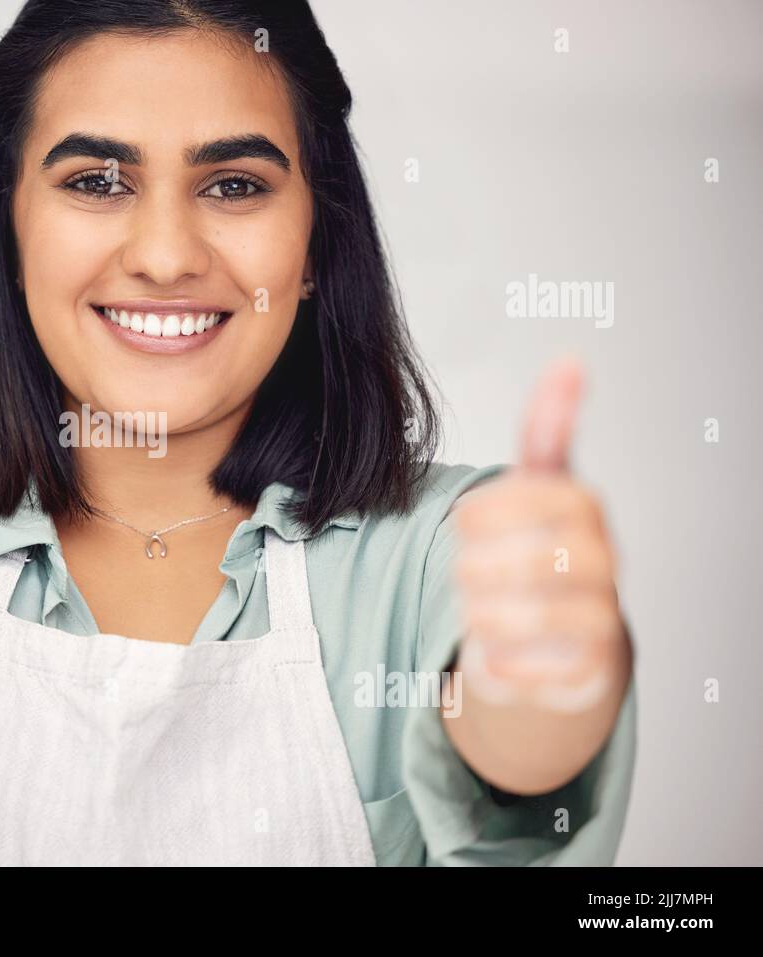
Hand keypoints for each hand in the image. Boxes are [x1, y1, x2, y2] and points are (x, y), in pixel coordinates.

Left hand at [451, 356, 627, 712]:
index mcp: (585, 513)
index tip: (465, 520)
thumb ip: (546, 429)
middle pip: (527, 561)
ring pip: (524, 616)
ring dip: (480, 613)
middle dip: (476, 567)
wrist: (558, 640)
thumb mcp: (537, 488)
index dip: (489, 510)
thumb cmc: (540, 553)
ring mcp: (599, 620)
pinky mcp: (585, 672)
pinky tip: (496, 649)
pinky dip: (497, 660)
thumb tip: (570, 361)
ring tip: (478, 607)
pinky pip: (526, 668)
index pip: (541, 498)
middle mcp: (602, 564)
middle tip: (467, 571)